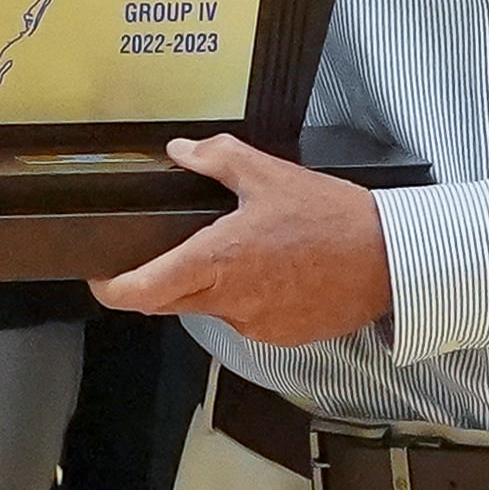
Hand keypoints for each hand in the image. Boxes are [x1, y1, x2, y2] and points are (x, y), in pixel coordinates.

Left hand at [90, 134, 391, 344]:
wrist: (387, 260)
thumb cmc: (332, 218)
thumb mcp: (268, 173)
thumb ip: (216, 159)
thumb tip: (182, 152)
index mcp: (216, 261)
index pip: (140, 292)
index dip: (110, 288)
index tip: (101, 274)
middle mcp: (228, 301)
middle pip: (167, 301)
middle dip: (161, 277)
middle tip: (173, 247)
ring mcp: (253, 324)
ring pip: (207, 309)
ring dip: (210, 285)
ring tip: (244, 251)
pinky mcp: (278, 337)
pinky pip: (243, 319)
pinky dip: (245, 298)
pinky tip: (272, 271)